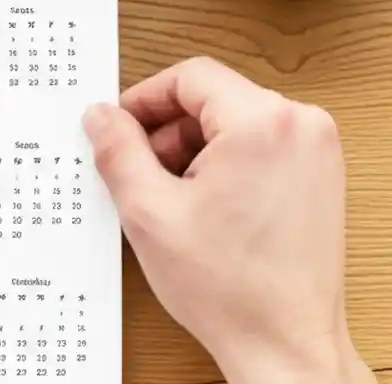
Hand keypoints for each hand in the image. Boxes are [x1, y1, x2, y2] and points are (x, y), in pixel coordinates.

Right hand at [82, 57, 373, 383]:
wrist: (285, 344)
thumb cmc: (232, 288)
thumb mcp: (148, 211)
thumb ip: (117, 151)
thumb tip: (101, 116)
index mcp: (263, 123)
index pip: (191, 76)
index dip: (144, 99)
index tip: (120, 127)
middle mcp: (301, 127)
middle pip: (214, 98)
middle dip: (168, 132)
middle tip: (139, 173)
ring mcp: (317, 153)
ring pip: (235, 123)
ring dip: (194, 151)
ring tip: (171, 199)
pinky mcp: (320, 177)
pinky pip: (261, 146)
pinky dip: (225, 165)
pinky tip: (203, 208)